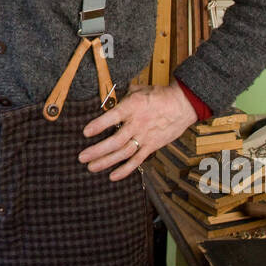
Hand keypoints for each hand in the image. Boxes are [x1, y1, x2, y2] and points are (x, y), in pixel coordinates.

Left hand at [78, 84, 198, 180]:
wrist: (183, 104)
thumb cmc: (159, 95)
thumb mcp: (138, 90)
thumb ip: (122, 96)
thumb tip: (107, 99)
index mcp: (132, 107)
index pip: (112, 117)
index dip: (98, 125)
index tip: (85, 132)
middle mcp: (137, 124)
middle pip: (115, 141)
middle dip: (97, 150)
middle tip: (82, 157)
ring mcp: (145, 137)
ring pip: (123, 153)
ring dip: (106, 161)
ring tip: (91, 167)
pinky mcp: (152, 146)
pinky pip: (137, 160)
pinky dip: (125, 170)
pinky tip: (112, 176)